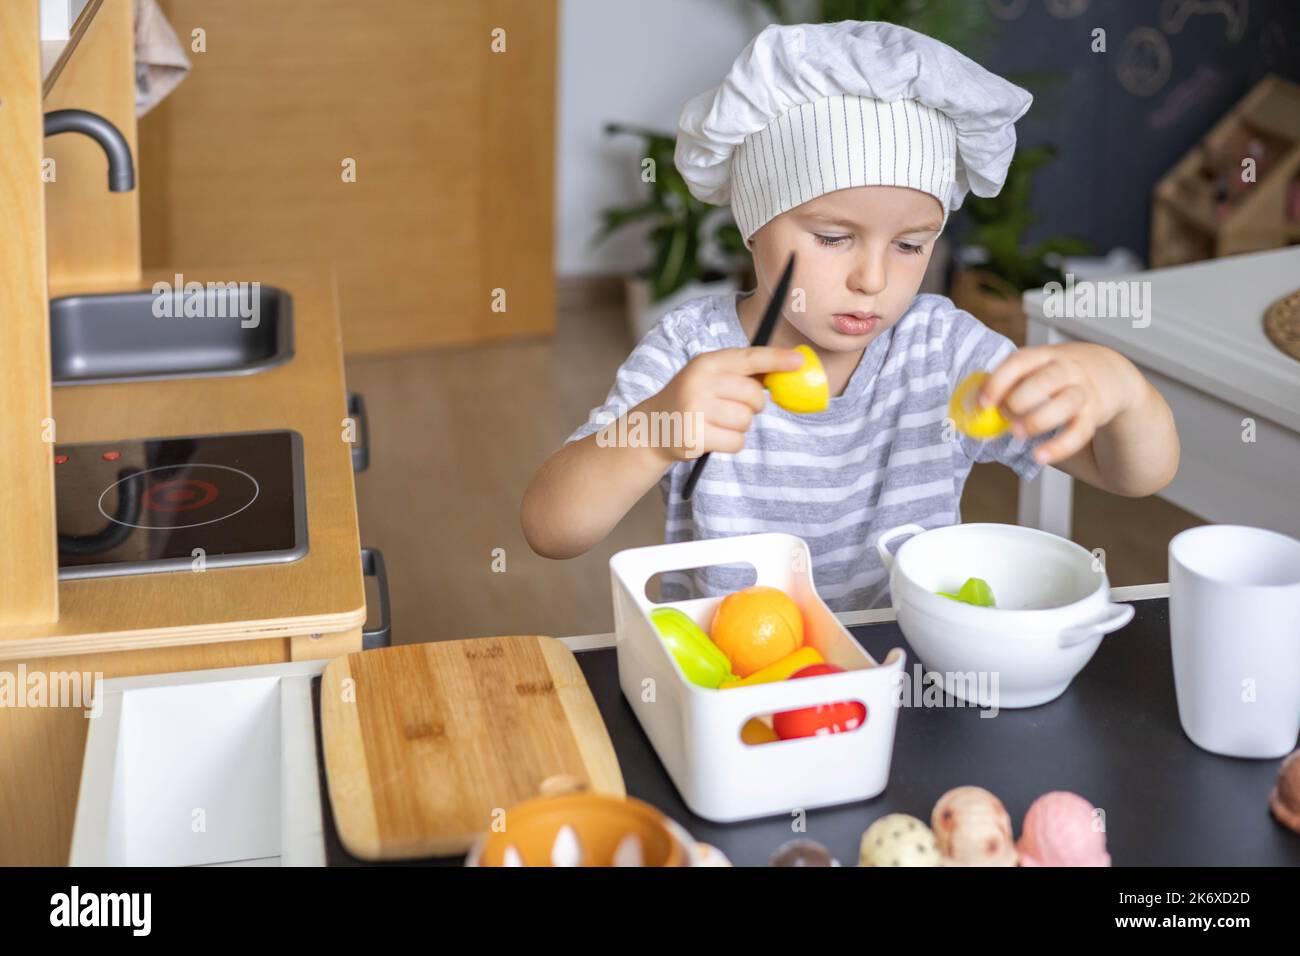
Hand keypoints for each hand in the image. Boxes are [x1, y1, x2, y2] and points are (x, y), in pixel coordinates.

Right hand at [643, 346, 804, 461]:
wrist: (654, 425)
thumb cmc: (694, 397)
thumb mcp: (711, 376)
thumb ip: (743, 372)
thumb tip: (789, 368)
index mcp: (707, 362)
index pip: (748, 358)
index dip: (776, 359)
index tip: (798, 361)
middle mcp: (699, 383)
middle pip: (752, 395)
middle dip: (753, 405)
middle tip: (735, 407)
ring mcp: (695, 410)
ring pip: (746, 421)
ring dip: (740, 426)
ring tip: (719, 422)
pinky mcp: (694, 437)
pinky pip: (736, 442)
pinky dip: (732, 443)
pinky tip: (714, 437)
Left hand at [978, 343, 1140, 465]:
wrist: (1107, 373)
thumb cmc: (1054, 376)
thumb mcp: (1034, 369)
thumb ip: (1008, 385)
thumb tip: (972, 410)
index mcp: (1043, 356)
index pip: (1019, 363)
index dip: (998, 383)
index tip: (981, 403)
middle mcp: (1066, 369)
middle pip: (1045, 381)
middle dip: (1019, 401)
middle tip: (1004, 416)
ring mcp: (1082, 391)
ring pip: (1065, 403)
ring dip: (1038, 421)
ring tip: (1018, 433)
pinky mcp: (1094, 414)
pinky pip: (1079, 432)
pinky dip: (1059, 446)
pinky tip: (1040, 456)